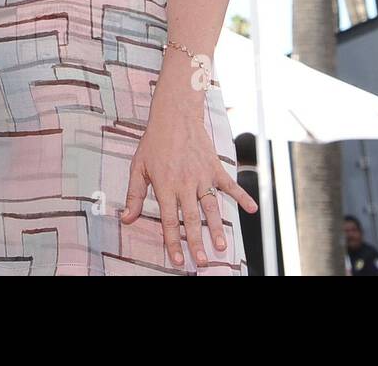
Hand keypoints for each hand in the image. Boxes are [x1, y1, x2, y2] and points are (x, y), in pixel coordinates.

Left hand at [121, 110, 257, 267]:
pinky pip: (230, 185)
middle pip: (192, 219)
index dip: (173, 241)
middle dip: (197, 242)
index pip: (170, 220)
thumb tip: (126, 218)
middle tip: (203, 261)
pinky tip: (252, 209)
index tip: (178, 260)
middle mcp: (185, 184)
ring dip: (218, 228)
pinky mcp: (214, 168)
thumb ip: (134, 195)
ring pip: (211, 207)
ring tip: (222, 246)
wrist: (174, 116)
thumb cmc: (154, 143)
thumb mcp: (138, 167)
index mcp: (165, 186)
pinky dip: (242, 197)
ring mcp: (202, 176)